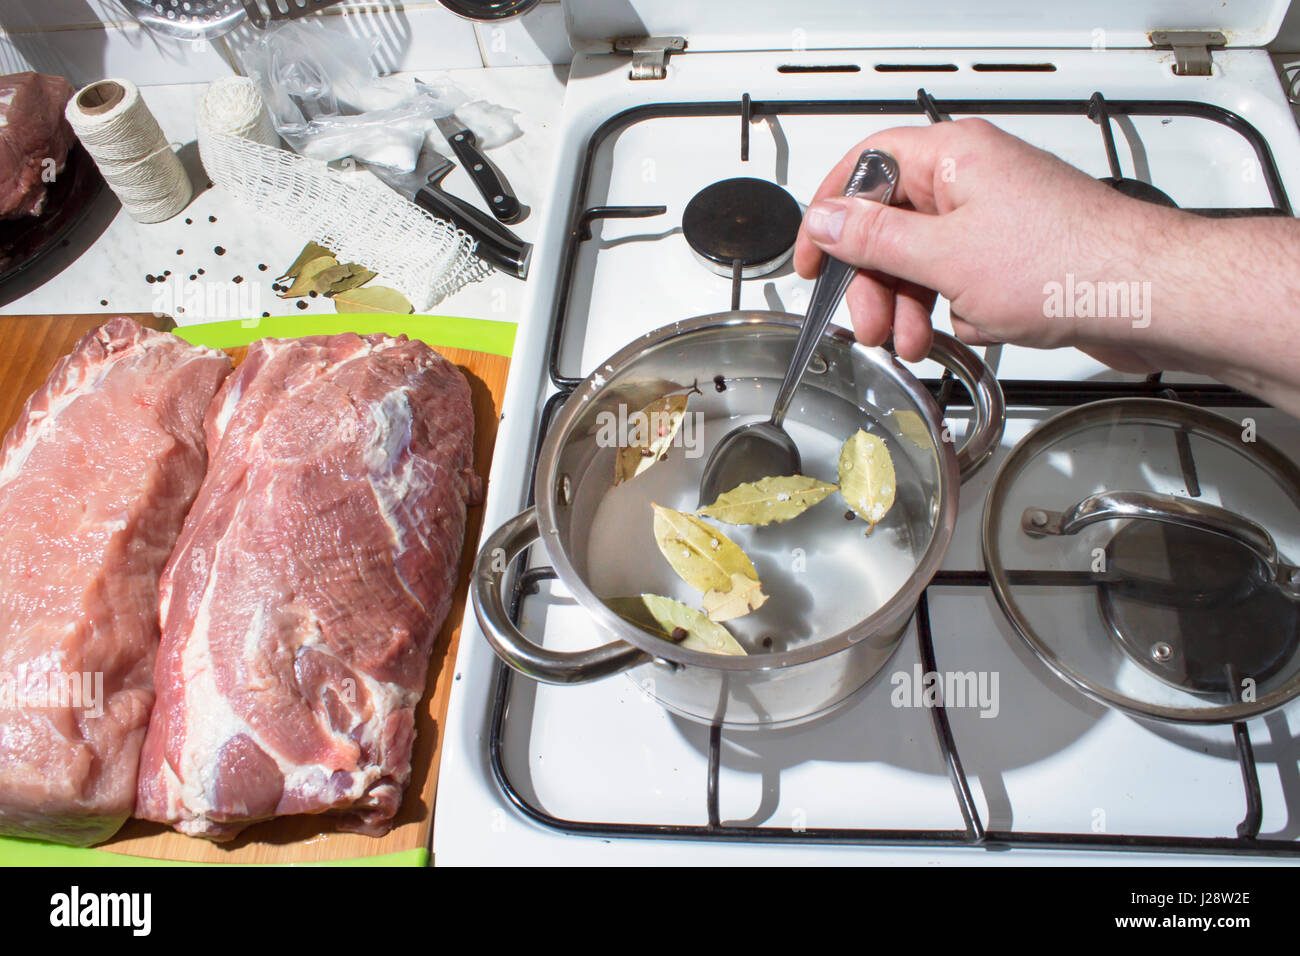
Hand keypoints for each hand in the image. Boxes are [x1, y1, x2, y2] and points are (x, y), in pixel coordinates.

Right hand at [793, 118, 1181, 366]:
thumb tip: (825, 220)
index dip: (831, 215)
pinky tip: (966, 331)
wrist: (1144, 297)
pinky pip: (959, 280)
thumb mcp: (944, 256)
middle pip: (891, 224)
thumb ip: (874, 239)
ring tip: (913, 343)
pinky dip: (953, 310)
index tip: (811, 261)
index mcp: (953, 157)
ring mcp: (995, 218)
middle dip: (875, 280)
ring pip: (924, 259)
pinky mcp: (1015, 256)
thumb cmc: (1068, 265)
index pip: (866, 168)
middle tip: (868, 322)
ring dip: (911, 305)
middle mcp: (974, 179)